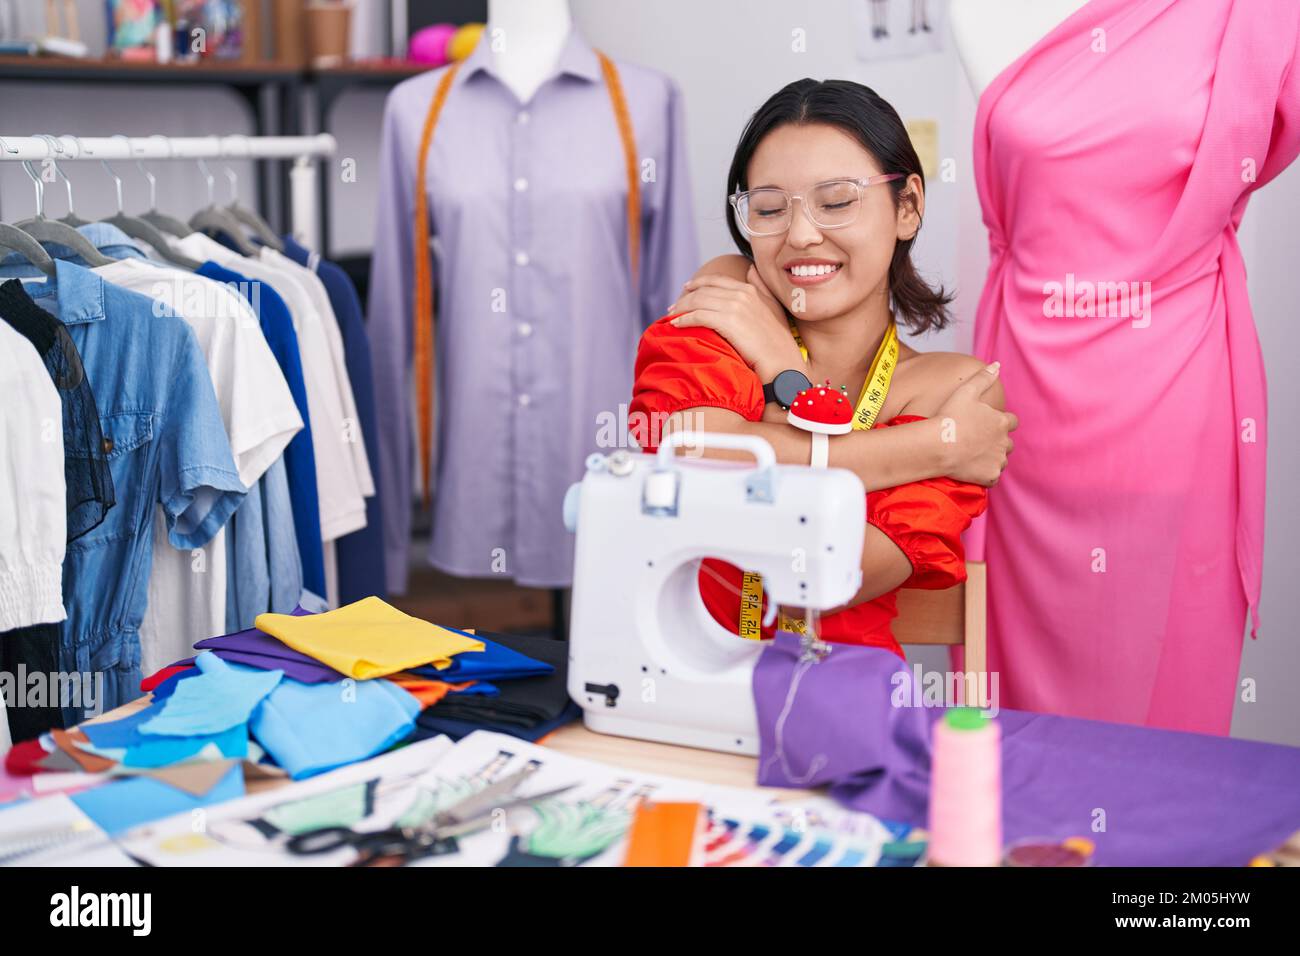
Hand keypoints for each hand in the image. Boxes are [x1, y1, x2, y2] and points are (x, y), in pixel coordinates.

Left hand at [666, 266, 805, 382]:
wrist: (781, 362)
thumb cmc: (776, 342)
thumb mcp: (771, 308)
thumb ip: (760, 286)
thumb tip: (750, 269)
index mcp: (749, 289)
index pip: (715, 280)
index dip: (697, 283)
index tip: (685, 288)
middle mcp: (741, 294)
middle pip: (703, 290)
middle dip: (684, 298)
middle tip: (672, 307)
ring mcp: (734, 307)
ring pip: (697, 301)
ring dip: (680, 308)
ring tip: (670, 316)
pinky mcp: (728, 321)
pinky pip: (698, 315)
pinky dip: (684, 319)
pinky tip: (675, 325)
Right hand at [935, 363, 1017, 485]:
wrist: (937, 446)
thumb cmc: (949, 417)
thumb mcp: (966, 391)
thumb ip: (983, 378)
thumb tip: (997, 365)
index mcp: (1001, 421)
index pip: (1013, 422)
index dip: (1002, 422)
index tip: (988, 425)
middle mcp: (1004, 442)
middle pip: (1008, 443)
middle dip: (997, 442)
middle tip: (977, 442)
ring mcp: (997, 460)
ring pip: (1001, 460)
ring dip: (992, 458)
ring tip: (973, 456)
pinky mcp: (989, 476)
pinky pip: (992, 477)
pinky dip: (984, 474)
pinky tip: (971, 469)